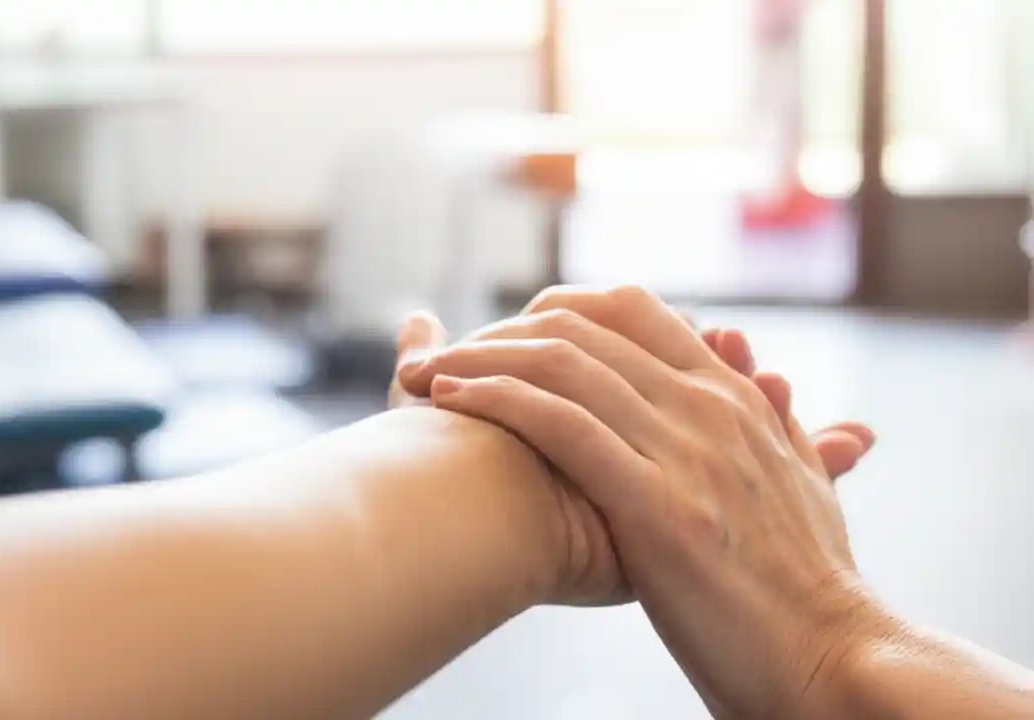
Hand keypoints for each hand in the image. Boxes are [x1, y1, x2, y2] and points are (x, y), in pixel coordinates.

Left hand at [399, 286, 882, 717]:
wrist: (834, 663)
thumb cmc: (806, 588)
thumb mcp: (804, 486)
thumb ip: (782, 425)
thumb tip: (767, 377)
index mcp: (732, 399)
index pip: (632, 310)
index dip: (555, 311)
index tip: (501, 336)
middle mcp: (705, 408)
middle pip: (582, 329)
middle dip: (498, 332)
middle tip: (439, 349)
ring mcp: (683, 451)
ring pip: (563, 366)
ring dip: (478, 357)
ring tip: (424, 370)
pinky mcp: (657, 503)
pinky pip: (561, 424)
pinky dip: (496, 400)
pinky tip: (450, 399)